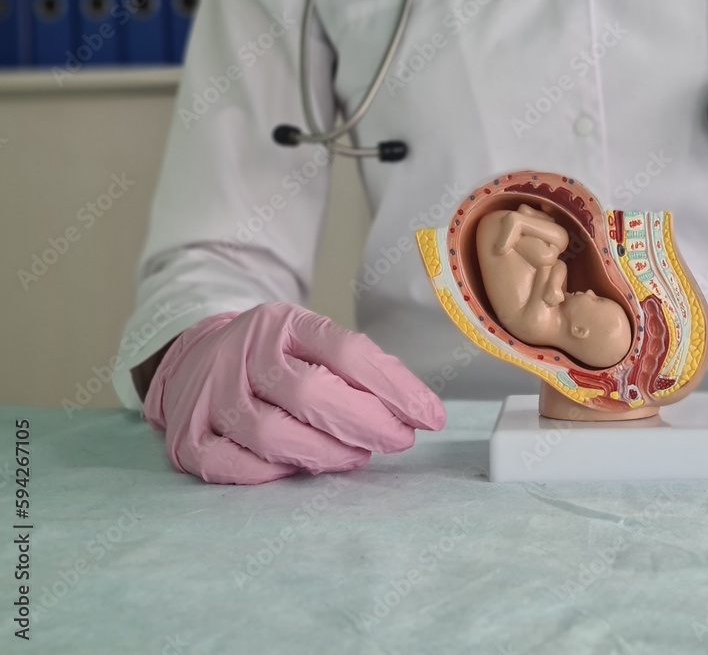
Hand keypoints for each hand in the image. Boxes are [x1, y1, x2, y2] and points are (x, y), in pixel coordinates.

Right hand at [143, 302, 444, 483]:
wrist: (194, 357)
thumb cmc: (274, 357)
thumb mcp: (314, 342)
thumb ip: (363, 370)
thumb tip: (420, 411)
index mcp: (282, 323)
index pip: (347, 352)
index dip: (395, 388)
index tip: (430, 416)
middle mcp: (242, 354)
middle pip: (310, 394)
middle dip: (366, 424)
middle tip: (398, 440)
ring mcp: (209, 396)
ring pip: (272, 435)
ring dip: (327, 454)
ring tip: (356, 456)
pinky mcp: (187, 439)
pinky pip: (234, 467)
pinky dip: (274, 474)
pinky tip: (300, 469)